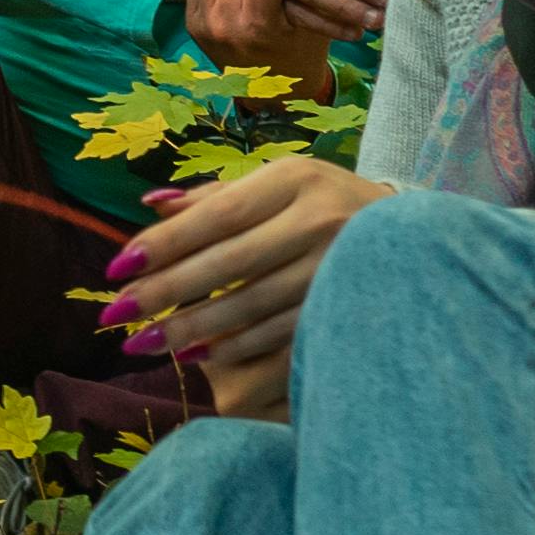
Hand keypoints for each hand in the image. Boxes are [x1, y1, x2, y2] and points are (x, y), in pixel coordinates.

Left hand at [93, 156, 398, 416]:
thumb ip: (217, 198)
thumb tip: (151, 204)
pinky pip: (280, 333)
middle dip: (166, 291)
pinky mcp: (347, 307)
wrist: (419, 242)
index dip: (165, 242)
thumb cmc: (328, 208)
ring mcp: (338, 266)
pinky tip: (198, 357)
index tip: (116, 268)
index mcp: (297, 178)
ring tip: (145, 344)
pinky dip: (236, 346)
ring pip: (252, 303)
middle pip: (229, 261)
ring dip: (193, 328)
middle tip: (115, 315)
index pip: (218, 214)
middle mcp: (321, 218)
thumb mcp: (281, 187)